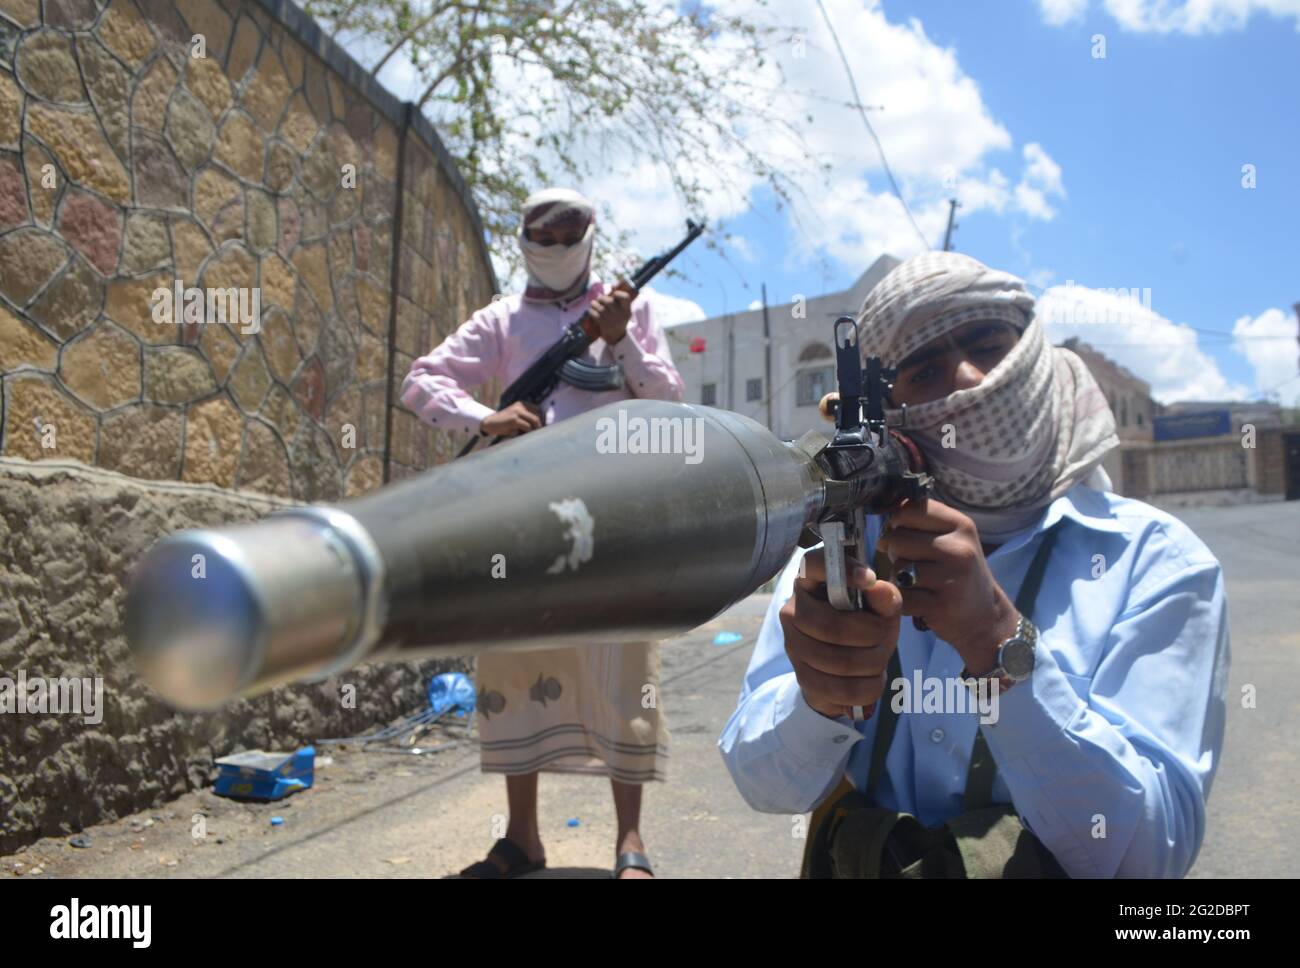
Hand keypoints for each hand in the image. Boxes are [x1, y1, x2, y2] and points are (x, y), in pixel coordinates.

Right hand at [480, 401, 542, 436]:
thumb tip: (541, 428)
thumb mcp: (516, 419)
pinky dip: (528, 433)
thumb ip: (527, 420)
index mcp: (522, 404)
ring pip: (535, 421)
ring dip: (534, 430)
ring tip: (530, 436)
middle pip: (538, 416)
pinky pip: (528, 427)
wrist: (489, 423)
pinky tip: (523, 436)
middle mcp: (521, 405)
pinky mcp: (514, 419)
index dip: (542, 421)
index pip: (539, 411)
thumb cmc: (505, 424)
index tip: (541, 430)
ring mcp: (517, 412)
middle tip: (538, 435)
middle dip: (539, 427)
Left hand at [587, 281, 633, 344]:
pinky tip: (591, 310)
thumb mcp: (622, 309)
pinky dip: (591, 311)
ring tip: (594, 304)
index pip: (625, 298)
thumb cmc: (618, 318)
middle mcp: (620, 314)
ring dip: (594, 304)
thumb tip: (613, 285)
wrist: (617, 336)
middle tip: (599, 299)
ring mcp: (612, 320)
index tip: (613, 293)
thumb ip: (618, 298)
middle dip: (601, 298)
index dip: (618, 293)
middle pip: (609, 301)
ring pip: (600, 307)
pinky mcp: (604, 324)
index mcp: (626, 309)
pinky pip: (595, 314)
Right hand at [779, 549, 902, 718]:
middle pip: (830, 625)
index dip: (840, 570)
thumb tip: (878, 588)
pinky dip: (868, 686)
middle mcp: (793, 611)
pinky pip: (842, 688)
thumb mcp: (880, 609)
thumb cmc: (864, 627)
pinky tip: (872, 678)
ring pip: (839, 661)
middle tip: (885, 634)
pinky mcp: (802, 678)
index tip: (869, 577)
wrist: (846, 671)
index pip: (811, 566)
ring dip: (873, 662)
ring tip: (879, 656)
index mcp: (809, 583)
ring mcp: (793, 646)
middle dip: (871, 633)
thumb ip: (885, 598)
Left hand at [876, 497, 1018, 674]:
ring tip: (916, 582)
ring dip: (897, 577)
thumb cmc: (958, 572)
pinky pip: (901, 595)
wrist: (986, 616)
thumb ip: (923, 523)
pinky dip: (902, 599)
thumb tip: (888, 514)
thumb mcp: (952, 539)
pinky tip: (918, 600)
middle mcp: (959, 549)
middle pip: (898, 539)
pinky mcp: (940, 605)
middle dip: (894, 551)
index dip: (897, 521)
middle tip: (909, 562)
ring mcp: (951, 578)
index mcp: (961, 526)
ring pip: (897, 567)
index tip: (900, 532)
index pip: (911, 509)